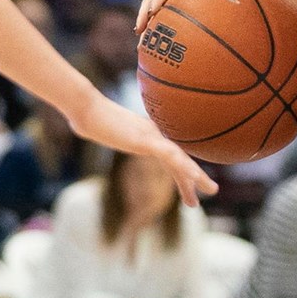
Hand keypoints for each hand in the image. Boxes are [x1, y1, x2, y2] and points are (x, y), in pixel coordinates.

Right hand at [65, 92, 215, 205]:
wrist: (84, 106)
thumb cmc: (87, 116)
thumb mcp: (100, 129)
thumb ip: (104, 130)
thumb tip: (86, 127)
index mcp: (147, 134)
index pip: (171, 154)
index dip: (183, 169)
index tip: (192, 184)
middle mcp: (154, 134)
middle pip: (180, 158)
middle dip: (196, 177)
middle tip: (213, 191)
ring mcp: (151, 136)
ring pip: (181, 158)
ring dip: (197, 176)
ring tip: (212, 191)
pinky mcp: (145, 139)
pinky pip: (169, 155)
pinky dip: (183, 166)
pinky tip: (194, 176)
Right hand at [135, 0, 253, 35]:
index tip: (153, 11)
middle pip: (154, 0)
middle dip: (144, 15)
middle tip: (140, 30)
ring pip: (154, 12)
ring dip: (146, 27)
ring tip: (141, 46)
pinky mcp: (175, 10)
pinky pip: (162, 21)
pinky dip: (156, 34)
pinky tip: (154, 52)